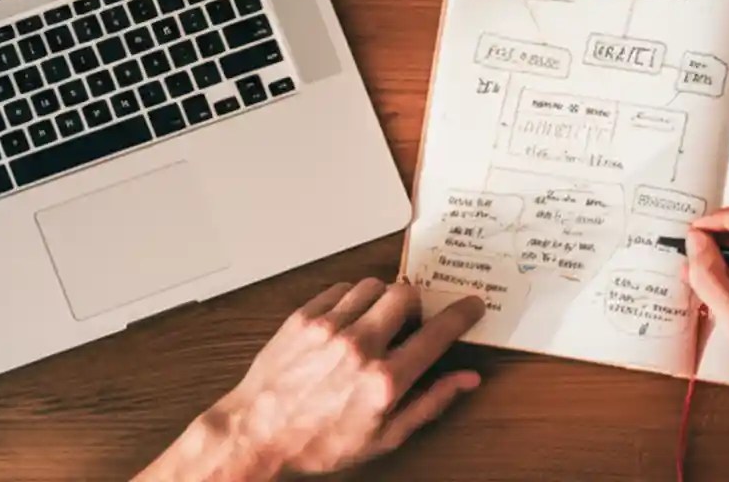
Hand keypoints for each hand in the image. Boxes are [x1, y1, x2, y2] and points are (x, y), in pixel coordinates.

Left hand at [136, 279, 485, 481]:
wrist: (257, 434)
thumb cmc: (318, 442)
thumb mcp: (384, 437)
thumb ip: (430, 403)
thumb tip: (465, 380)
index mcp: (385, 380)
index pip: (437, 333)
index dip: (462, 314)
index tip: (471, 306)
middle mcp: (359, 347)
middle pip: (406, 295)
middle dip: (418, 303)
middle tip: (413, 320)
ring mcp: (328, 328)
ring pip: (373, 285)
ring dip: (384, 298)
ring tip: (379, 319)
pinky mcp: (303, 318)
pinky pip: (340, 289)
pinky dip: (352, 298)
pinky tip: (349, 318)